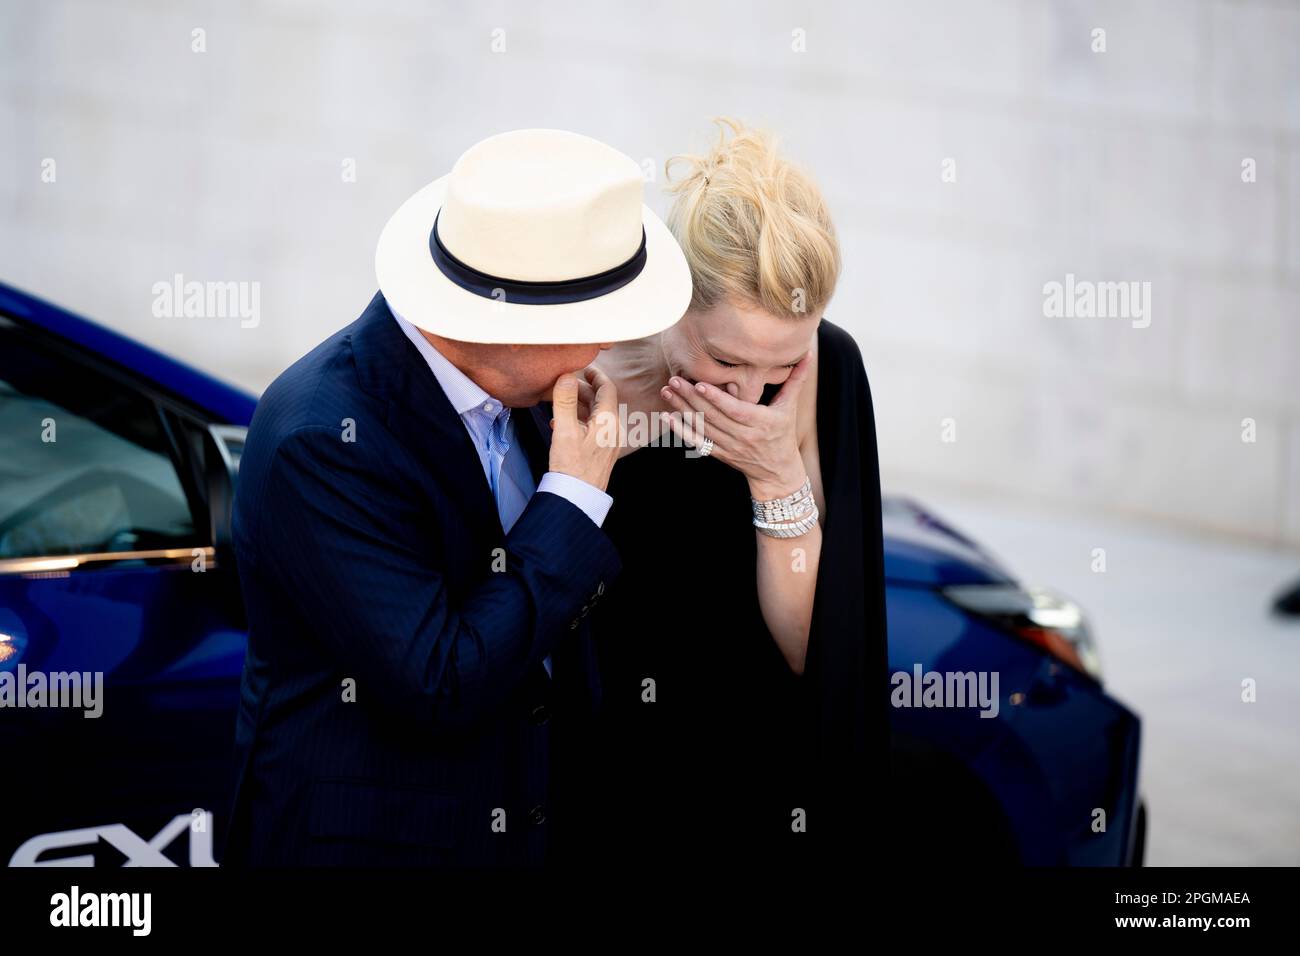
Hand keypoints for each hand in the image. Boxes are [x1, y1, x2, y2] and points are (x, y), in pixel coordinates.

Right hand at [548, 365, 620, 491]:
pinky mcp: (601, 451)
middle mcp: (613, 429)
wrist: (577, 498)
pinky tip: (561, 424)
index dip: (595, 375)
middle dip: (582, 390)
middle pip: (600, 401)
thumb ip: (565, 401)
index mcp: (608, 421)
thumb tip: (566, 375)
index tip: (583, 367)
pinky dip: (578, 420)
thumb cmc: (572, 467)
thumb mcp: (564, 430)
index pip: (606, 388)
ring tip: (559, 401)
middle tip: (565, 382)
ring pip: (595, 414)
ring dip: (578, 405)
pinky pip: (592, 428)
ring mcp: (608, 441)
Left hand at [658, 353, 811, 499]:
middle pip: (713, 417)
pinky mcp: (719, 454)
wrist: (777, 472)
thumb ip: (795, 380)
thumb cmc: (783, 434)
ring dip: (682, 409)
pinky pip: (697, 442)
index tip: (700, 383)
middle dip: (691, 398)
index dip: (717, 398)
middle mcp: (743, 436)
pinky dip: (681, 430)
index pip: (734, 410)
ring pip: (702, 427)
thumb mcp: (790, 407)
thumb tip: (808, 353)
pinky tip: (667, 417)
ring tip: (667, 391)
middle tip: (674, 379)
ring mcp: (729, 447)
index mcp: (760, 423)